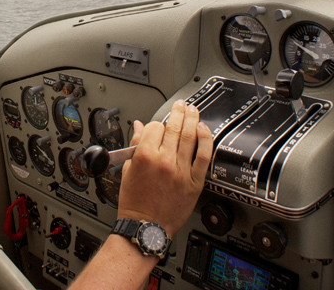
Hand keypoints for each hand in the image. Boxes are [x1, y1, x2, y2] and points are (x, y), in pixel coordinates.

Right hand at [116, 100, 211, 236]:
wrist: (146, 227)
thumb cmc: (135, 203)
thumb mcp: (128, 170)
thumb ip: (135, 145)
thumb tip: (139, 127)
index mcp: (145, 156)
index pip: (155, 127)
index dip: (156, 124)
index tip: (158, 126)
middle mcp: (164, 161)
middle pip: (174, 127)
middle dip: (178, 112)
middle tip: (181, 105)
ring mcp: (181, 171)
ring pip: (190, 137)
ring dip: (192, 119)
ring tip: (193, 111)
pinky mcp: (194, 182)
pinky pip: (203, 156)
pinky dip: (205, 140)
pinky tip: (204, 131)